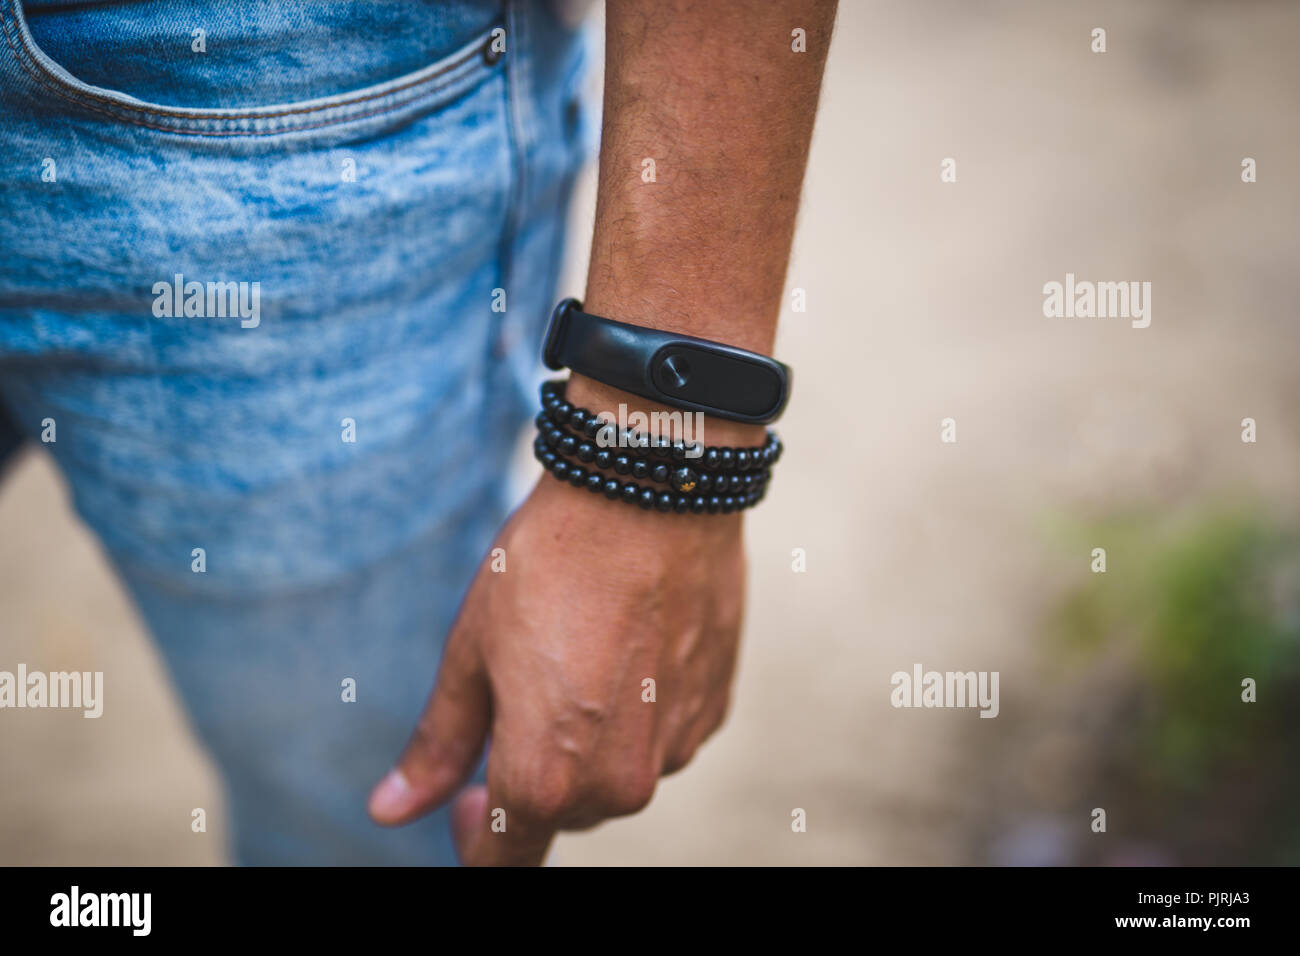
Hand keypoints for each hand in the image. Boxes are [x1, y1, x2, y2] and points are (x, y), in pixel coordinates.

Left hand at [366, 470, 745, 864]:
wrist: (651, 493)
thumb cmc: (548, 566)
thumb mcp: (472, 652)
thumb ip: (438, 746)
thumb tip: (389, 811)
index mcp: (546, 778)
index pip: (504, 858)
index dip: (473, 835)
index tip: (463, 797)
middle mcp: (621, 783)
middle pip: (564, 814)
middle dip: (535, 777)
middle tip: (519, 693)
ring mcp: (676, 748)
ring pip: (618, 777)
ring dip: (591, 743)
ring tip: (578, 653)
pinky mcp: (714, 710)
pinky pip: (663, 738)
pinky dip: (638, 712)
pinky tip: (625, 646)